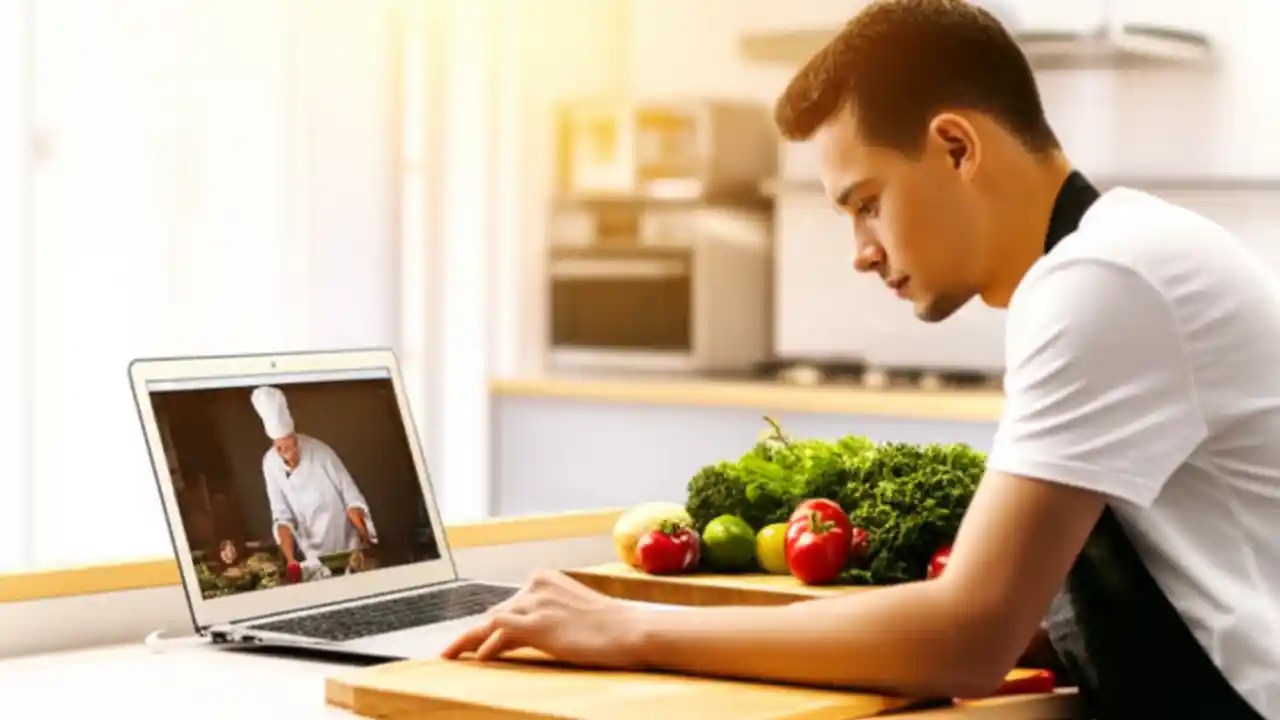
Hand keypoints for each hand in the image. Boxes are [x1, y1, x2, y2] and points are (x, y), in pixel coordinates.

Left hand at [441, 570, 645, 668]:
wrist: (631, 630)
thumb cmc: (611, 627)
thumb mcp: (575, 612)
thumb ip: (549, 615)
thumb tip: (523, 634)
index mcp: (545, 579)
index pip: (509, 604)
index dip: (489, 624)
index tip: (471, 638)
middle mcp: (536, 586)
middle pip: (496, 613)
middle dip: (475, 634)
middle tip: (451, 652)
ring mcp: (535, 604)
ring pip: (490, 622)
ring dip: (469, 641)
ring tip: (450, 657)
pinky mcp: (537, 624)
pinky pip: (498, 632)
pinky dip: (485, 645)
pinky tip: (478, 660)